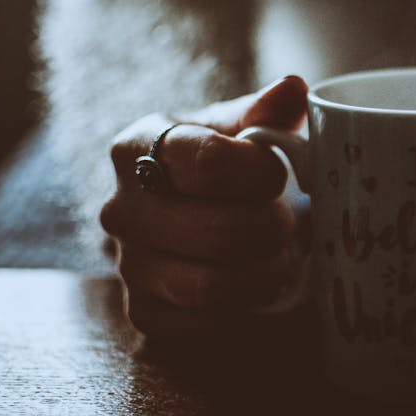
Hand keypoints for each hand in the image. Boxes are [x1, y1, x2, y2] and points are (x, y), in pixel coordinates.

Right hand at [101, 76, 311, 339]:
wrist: (186, 202)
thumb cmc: (220, 158)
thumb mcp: (237, 125)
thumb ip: (264, 110)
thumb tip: (293, 89)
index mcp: (140, 145)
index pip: (210, 163)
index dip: (262, 172)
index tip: (279, 173)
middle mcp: (122, 207)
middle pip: (219, 231)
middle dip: (274, 229)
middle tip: (289, 222)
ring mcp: (127, 264)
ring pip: (210, 287)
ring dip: (265, 275)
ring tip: (283, 257)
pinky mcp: (143, 312)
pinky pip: (200, 326)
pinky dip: (242, 311)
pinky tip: (254, 286)